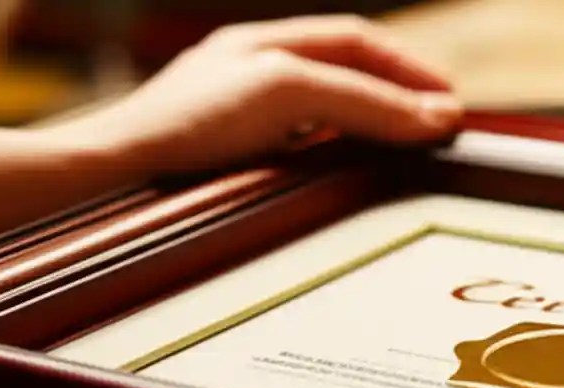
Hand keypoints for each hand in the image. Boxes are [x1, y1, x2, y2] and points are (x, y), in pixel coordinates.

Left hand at [43, 15, 461, 176]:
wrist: (115, 169)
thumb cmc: (186, 121)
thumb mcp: (288, 93)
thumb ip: (363, 101)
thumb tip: (435, 117)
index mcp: (263, 45)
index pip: (355, 43)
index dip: (408, 68)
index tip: (448, 102)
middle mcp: (250, 72)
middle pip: (342, 73)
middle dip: (396, 92)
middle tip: (437, 126)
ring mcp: (235, 114)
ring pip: (320, 109)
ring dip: (367, 122)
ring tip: (404, 145)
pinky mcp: (224, 156)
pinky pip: (294, 143)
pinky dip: (332, 147)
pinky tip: (341, 166)